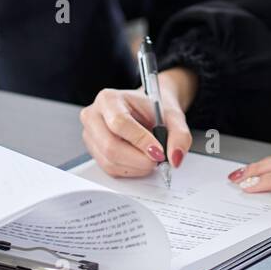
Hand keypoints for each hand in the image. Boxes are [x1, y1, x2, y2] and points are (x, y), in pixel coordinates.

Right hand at [80, 68, 196, 177]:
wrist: (147, 111)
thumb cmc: (155, 109)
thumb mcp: (173, 116)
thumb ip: (179, 135)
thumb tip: (175, 157)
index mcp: (109, 99)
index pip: (120, 123)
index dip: (140, 141)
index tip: (158, 151)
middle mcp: (94, 116)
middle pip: (111, 146)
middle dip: (139, 159)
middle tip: (158, 159)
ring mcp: (91, 135)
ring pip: (110, 162)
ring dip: (136, 167)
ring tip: (151, 158)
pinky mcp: (94, 151)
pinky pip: (110, 169)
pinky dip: (130, 170)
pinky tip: (140, 160)